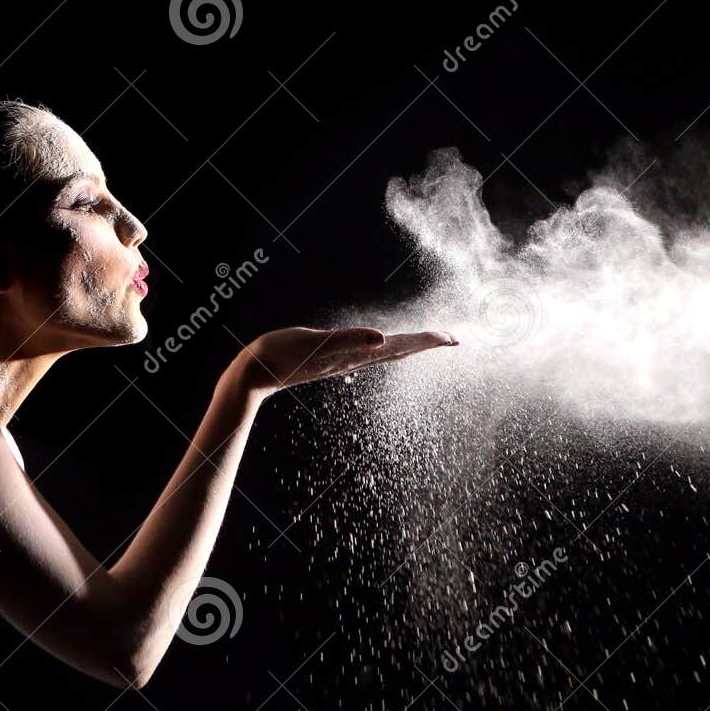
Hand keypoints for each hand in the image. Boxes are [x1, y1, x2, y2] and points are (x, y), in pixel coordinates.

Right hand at [230, 326, 457, 395]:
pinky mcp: (332, 358)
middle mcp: (355, 359)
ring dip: (409, 346)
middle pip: (400, 350)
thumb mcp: (318, 343)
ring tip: (428, 341)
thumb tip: (382, 338)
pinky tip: (382, 346)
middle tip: (454, 337)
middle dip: (427, 343)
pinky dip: (383, 347)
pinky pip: (367, 352)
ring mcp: (344, 361)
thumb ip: (350, 339)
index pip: (402, 346)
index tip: (454, 337)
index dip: (428, 340)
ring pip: (386, 353)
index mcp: (357, 354)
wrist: (255, 373)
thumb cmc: (283, 354)